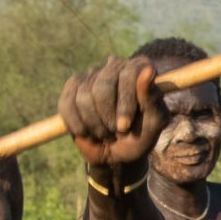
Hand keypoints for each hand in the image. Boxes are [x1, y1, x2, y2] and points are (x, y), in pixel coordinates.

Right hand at [61, 57, 167, 177]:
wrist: (117, 153)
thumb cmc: (140, 136)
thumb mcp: (154, 123)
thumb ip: (152, 98)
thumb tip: (147, 71)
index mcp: (140, 68)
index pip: (128, 75)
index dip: (124, 104)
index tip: (124, 126)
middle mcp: (115, 65)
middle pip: (103, 87)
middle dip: (107, 116)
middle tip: (115, 132)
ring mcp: (92, 74)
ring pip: (84, 97)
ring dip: (94, 124)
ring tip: (105, 133)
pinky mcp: (73, 87)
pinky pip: (67, 104)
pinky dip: (77, 124)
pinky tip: (87, 132)